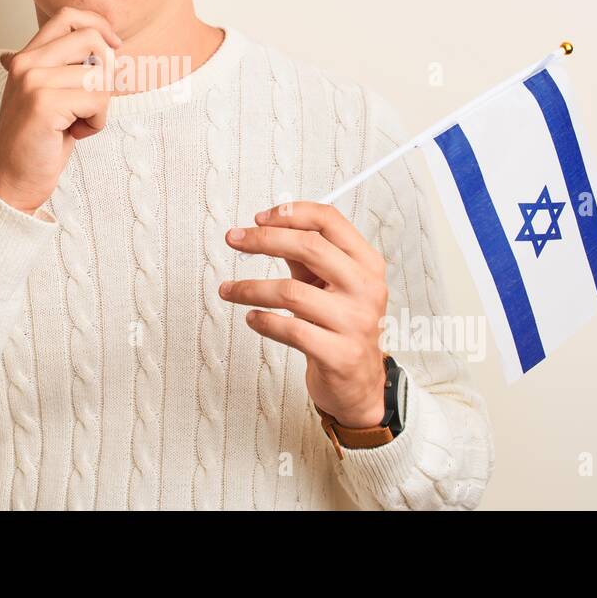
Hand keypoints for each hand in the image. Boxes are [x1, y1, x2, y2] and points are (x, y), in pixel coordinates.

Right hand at [0, 6, 122, 213]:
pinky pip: (97, 100)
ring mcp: (33, 81)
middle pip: (90, 38)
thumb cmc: (38, 141)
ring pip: (99, 75)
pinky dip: (96, 123)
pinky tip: (74, 134)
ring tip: (77, 123)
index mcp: (26, 57)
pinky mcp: (43, 103)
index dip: (99, 26)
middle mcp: (25, 63)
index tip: (114, 46)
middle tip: (97, 97)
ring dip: (100, 106)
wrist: (13, 181)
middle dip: (108, 68)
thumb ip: (66, 67)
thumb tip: (108, 44)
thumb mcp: (49, 95)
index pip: (68, 16)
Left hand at [220, 201, 388, 427]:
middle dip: (263, 240)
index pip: (329, 220)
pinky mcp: (339, 354)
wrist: (360, 383)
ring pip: (291, 292)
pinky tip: (252, 318)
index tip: (258, 219)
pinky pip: (290, 330)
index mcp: (366, 263)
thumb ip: (305, 254)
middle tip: (234, 239)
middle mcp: (366, 288)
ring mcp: (355, 322)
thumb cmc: (341, 326)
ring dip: (251, 288)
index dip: (289, 214)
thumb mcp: (328, 283)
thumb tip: (266, 226)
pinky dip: (263, 321)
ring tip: (229, 290)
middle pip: (309, 247)